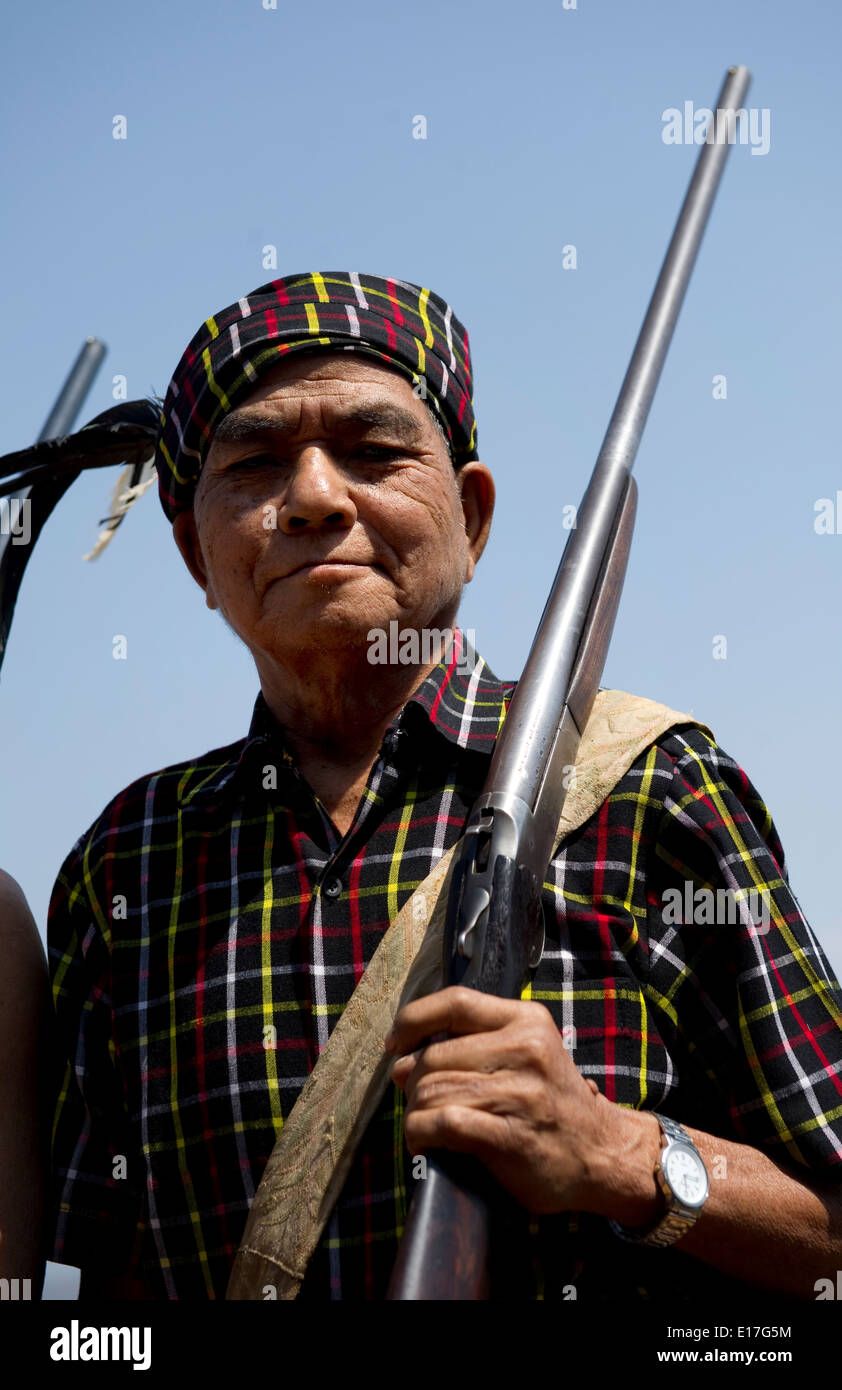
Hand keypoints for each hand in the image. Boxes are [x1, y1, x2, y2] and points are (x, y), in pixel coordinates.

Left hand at [385, 985, 660, 1219]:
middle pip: (434, 1055)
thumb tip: (403, 1061)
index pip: (454, 1002)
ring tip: (422, 1126)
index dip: (413, 1020)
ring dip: (415, 1113)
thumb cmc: (554, 1104)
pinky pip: (443, 1124)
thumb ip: (475, 1045)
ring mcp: (520, 1093)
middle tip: (415, 1103)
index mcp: (527, 1021)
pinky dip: (421, 1135)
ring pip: (433, 1090)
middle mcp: (525, 1049)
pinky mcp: (511, 1136)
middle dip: (411, 1083)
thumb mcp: (529, 1054)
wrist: (602, 1156)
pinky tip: (425, 1145)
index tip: (395, 1044)